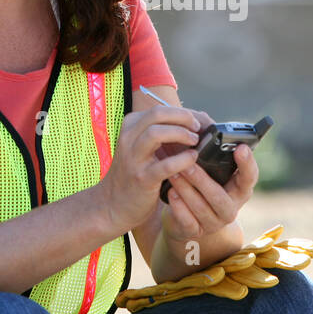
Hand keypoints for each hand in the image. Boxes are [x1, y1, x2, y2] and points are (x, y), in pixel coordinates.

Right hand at [96, 105, 204, 232]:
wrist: (113, 204)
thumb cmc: (135, 171)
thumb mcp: (143, 146)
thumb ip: (164, 131)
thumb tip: (199, 119)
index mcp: (130, 126)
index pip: (159, 110)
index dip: (183, 113)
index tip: (198, 122)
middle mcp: (128, 138)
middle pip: (157, 114)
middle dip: (183, 117)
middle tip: (197, 128)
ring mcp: (133, 158)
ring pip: (156, 133)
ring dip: (181, 134)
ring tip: (194, 141)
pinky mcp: (142, 179)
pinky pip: (165, 165)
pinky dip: (183, 159)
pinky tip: (192, 159)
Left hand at [161, 136, 258, 242]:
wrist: (185, 218)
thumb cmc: (200, 184)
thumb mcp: (210, 169)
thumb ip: (211, 151)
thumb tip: (203, 123)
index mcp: (239, 189)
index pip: (250, 177)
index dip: (247, 163)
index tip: (239, 147)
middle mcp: (230, 208)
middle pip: (219, 196)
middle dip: (203, 179)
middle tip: (189, 163)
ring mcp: (213, 223)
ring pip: (201, 208)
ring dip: (186, 189)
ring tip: (174, 173)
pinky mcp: (195, 232)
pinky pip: (187, 221)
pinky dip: (179, 207)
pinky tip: (171, 193)